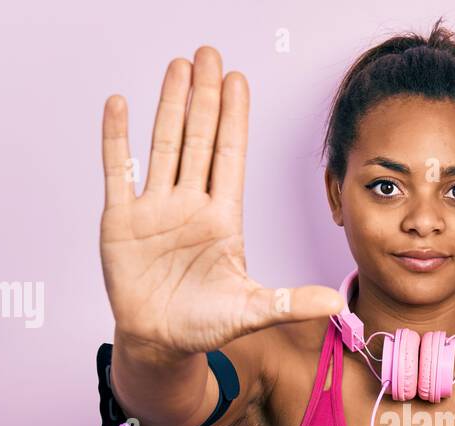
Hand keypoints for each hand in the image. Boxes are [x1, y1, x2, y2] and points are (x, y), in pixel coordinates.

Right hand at [99, 46, 344, 355]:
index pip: (230, 157)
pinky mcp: (122, 221)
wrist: (160, 342)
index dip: (234, 119)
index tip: (238, 80)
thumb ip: (290, 303)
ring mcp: (155, 209)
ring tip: (177, 67)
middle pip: (198, 139)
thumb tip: (337, 306)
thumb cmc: (205, 325)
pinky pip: (118, 171)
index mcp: (223, 219)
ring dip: (168, 105)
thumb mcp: (252, 312)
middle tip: (209, 53)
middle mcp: (190, 205)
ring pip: (163, 145)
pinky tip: (120, 104)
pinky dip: (117, 139)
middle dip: (204, 97)